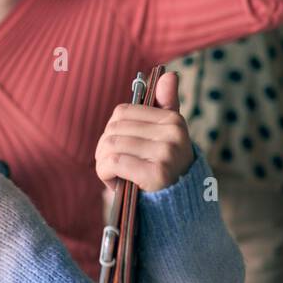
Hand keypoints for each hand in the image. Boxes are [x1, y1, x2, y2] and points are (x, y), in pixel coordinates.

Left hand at [95, 72, 195, 191]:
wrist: (179, 208)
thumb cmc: (165, 169)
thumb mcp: (167, 137)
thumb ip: (166, 106)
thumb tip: (168, 74)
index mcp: (173, 119)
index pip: (121, 113)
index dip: (112, 132)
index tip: (121, 150)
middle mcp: (173, 133)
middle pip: (113, 129)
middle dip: (104, 150)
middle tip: (114, 168)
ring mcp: (167, 152)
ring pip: (110, 146)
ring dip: (103, 165)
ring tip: (115, 177)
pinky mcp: (157, 172)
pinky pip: (113, 162)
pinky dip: (105, 174)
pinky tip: (114, 184)